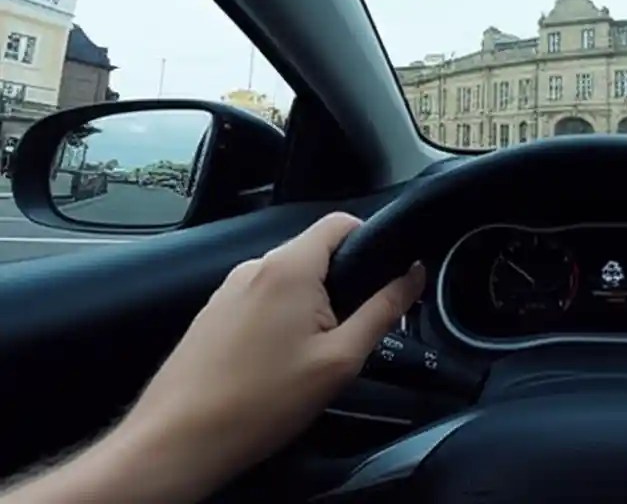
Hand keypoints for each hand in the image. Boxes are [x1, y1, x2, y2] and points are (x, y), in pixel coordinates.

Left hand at [5, 213, 424, 503]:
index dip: (373, 240)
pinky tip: (279, 364)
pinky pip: (262, 301)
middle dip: (343, 284)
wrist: (179, 439)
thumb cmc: (262, 401)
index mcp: (290, 268)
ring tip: (313, 357)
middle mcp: (255, 267)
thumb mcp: (341, 359)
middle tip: (353, 333)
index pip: (340, 222)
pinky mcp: (213, 314)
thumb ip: (383, 310)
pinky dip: (282, 321)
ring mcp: (228, 289)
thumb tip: (413, 273)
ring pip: (289, 281)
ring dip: (312, 307)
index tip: (388, 278)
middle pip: (316, 254)